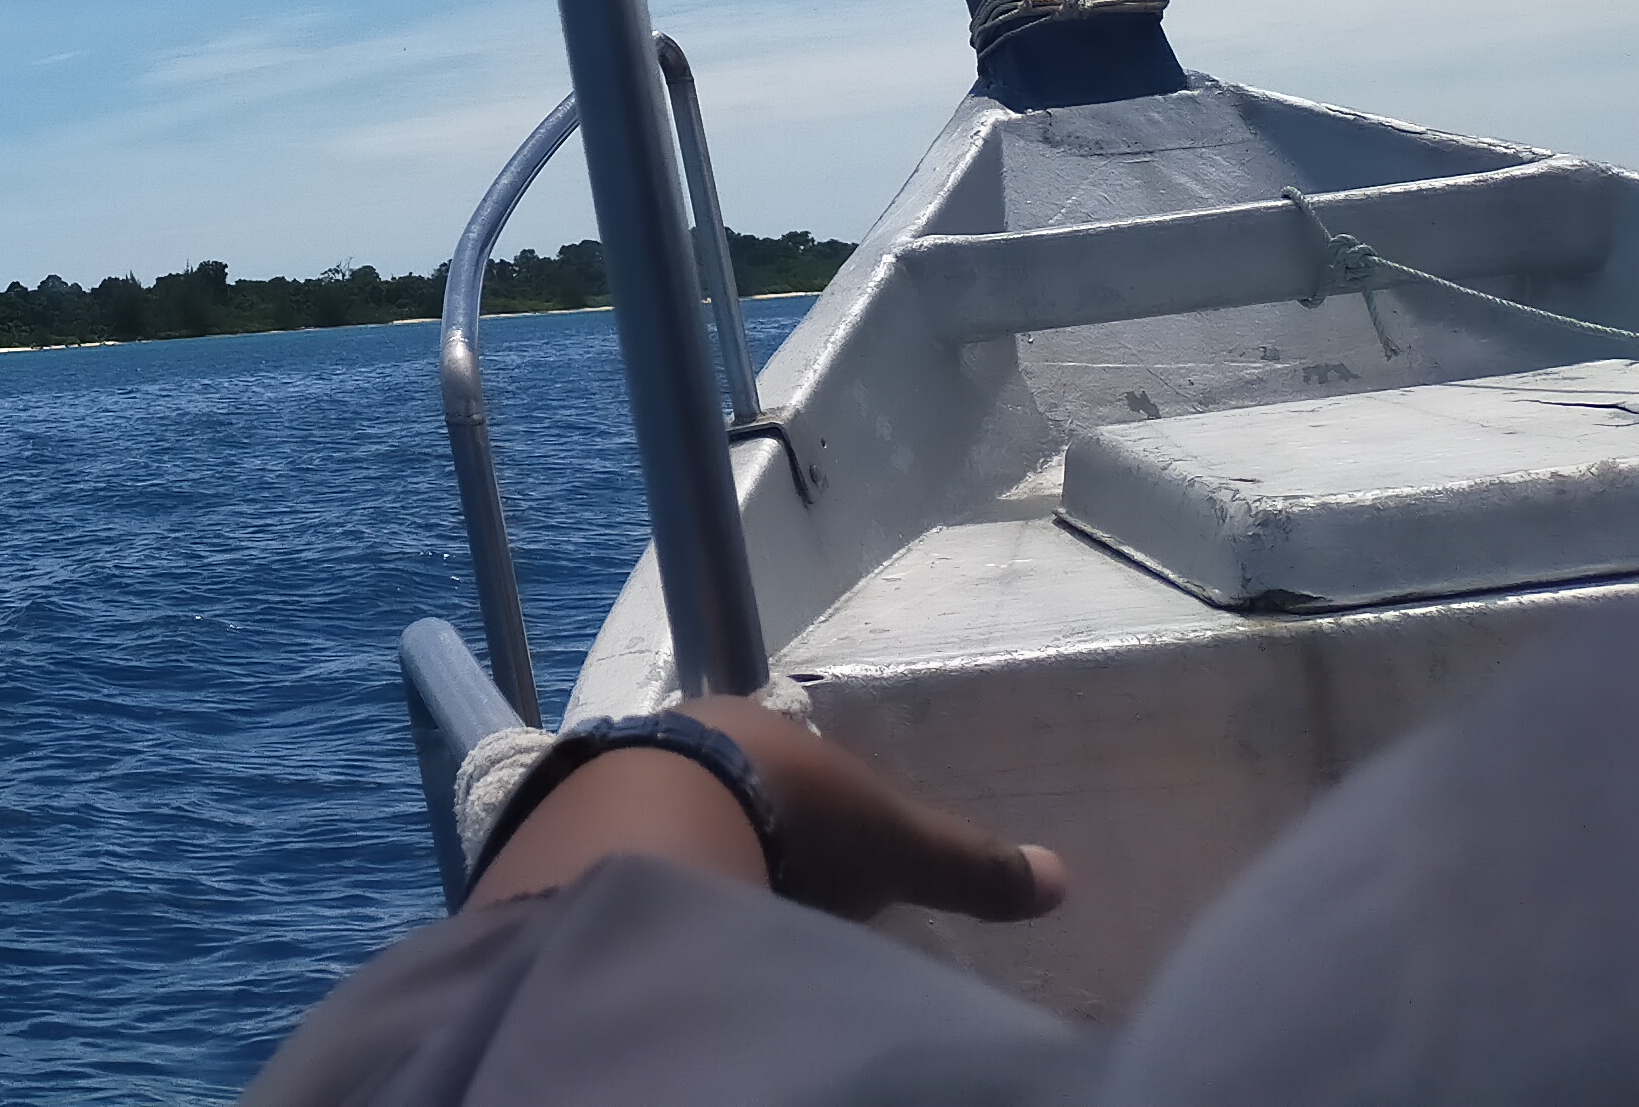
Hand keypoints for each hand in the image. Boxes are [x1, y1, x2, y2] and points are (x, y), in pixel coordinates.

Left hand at [470, 695, 1067, 922]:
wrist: (659, 829)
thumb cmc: (794, 823)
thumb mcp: (896, 848)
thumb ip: (970, 864)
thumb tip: (1062, 878)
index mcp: (766, 728)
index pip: (796, 762)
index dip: (816, 804)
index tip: (829, 848)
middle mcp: (690, 732)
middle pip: (729, 783)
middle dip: (751, 825)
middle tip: (773, 881)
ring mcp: (624, 769)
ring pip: (667, 809)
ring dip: (689, 849)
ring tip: (716, 904)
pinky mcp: (575, 816)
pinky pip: (618, 846)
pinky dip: (643, 874)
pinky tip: (658, 910)